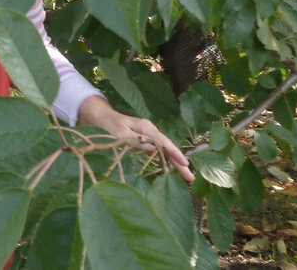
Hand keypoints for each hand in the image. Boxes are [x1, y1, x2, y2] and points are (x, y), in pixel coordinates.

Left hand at [78, 96, 194, 182]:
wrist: (105, 118)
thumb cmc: (111, 125)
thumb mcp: (120, 133)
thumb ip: (136, 141)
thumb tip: (153, 150)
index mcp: (146, 127)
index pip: (164, 142)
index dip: (174, 153)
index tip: (185, 163)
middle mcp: (151, 131)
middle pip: (168, 148)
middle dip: (179, 162)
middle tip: (190, 177)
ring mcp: (150, 136)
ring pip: (165, 151)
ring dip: (175, 163)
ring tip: (186, 177)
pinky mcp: (147, 142)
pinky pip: (159, 152)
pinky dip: (166, 161)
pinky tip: (173, 171)